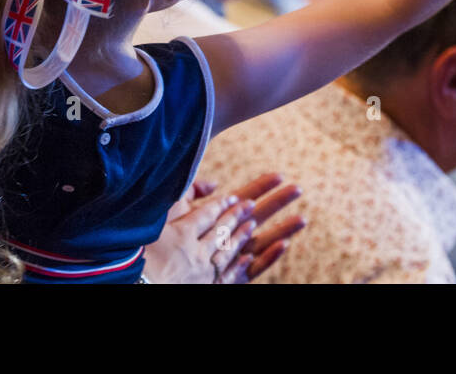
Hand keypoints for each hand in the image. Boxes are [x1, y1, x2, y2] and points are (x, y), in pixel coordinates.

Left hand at [142, 172, 303, 282]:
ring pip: (262, 243)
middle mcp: (228, 238)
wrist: (153, 273)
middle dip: (278, 203)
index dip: (260, 186)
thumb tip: (215, 184)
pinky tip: (283, 246)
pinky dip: (269, 259)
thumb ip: (190, 193)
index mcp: (217, 220)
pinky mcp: (231, 279)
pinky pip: (253, 271)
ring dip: (282, 230)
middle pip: (259, 217)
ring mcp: (232, 259)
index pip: (243, 199)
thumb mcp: (174, 211)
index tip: (279, 174)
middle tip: (298, 189)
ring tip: (302, 218)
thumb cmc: (162, 243)